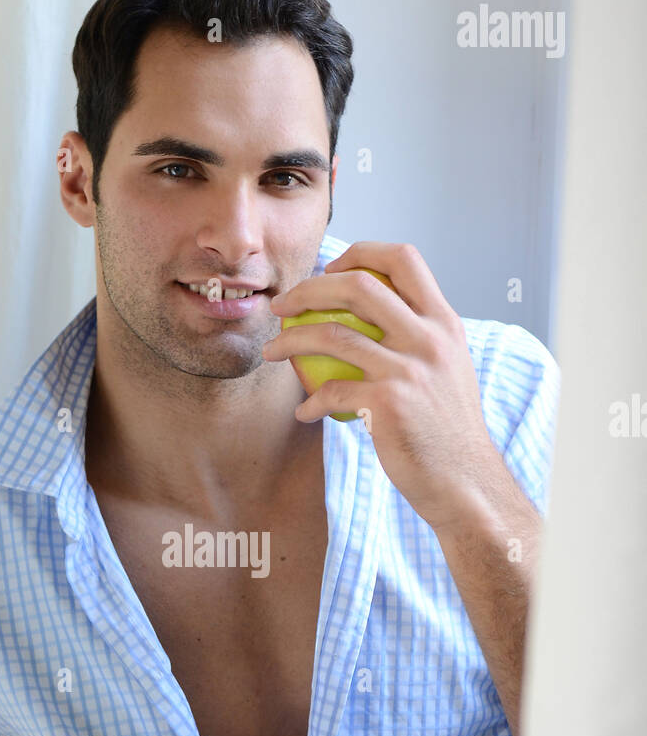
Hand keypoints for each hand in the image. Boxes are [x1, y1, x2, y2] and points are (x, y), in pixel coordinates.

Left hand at [263, 241, 499, 530]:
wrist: (464, 481)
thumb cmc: (447, 431)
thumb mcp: (447, 371)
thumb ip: (418, 339)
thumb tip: (373, 318)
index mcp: (444, 322)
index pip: (403, 259)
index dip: (360, 254)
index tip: (330, 271)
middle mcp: (430, 338)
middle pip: (358, 286)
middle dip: (308, 288)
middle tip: (282, 305)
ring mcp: (409, 369)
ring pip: (332, 335)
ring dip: (290, 341)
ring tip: (271, 351)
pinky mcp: (388, 404)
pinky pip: (331, 392)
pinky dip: (311, 402)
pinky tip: (304, 412)